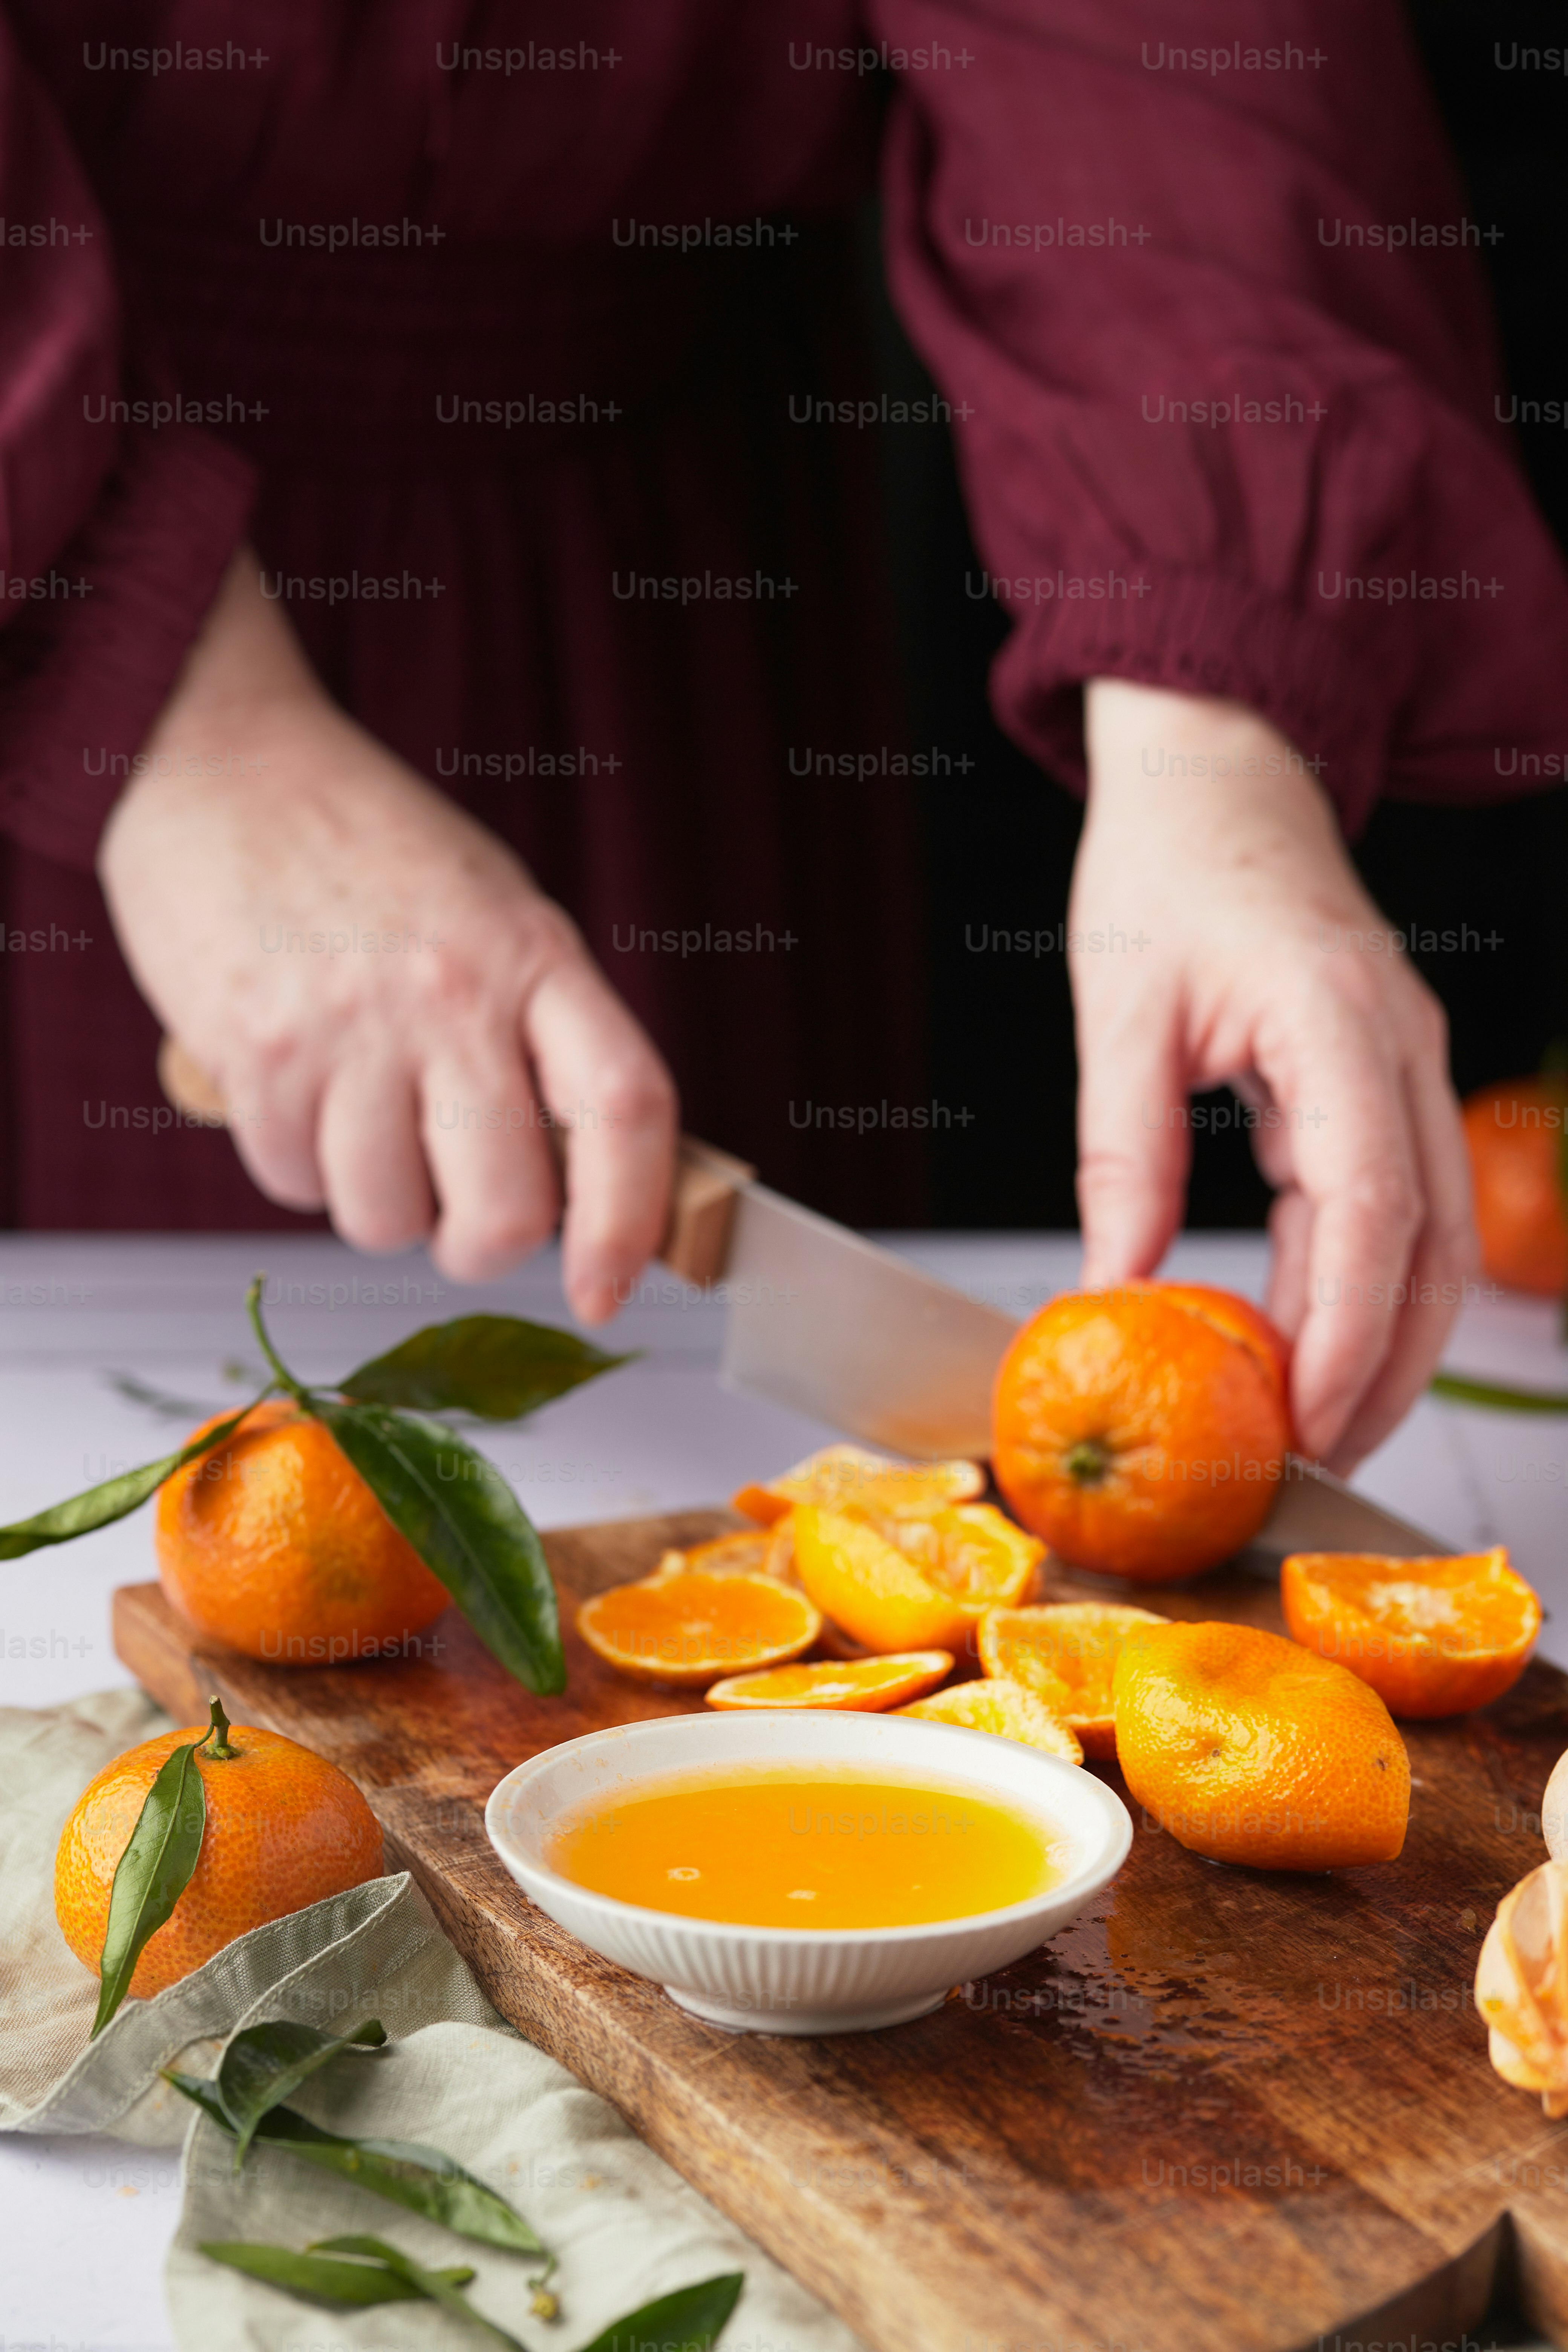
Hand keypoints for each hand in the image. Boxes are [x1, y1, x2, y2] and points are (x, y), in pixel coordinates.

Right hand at [98, 551, 676, 1317]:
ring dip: (378, 1200)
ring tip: (362, 1111)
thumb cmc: (369, 851)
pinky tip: (298, 1087)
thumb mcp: (496, 914)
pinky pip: (294, 1188)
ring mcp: (352, 1030)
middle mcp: (453, 997)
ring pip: (388, 1220)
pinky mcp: (256, 1055)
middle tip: (459, 1209)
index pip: (626, 1110)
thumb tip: (577, 1184)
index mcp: (536, 956)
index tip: (607, 1293)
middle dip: (481, 1244)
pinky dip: (299, 1166)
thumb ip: (544, 1036)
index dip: (631, 1222)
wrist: (221, 763)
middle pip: (507, 1211)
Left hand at [1071, 679, 1475, 1468]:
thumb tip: (1115, 1289)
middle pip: (1431, 1242)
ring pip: (1426, 1237)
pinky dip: (1352, 1287)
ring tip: (1315, 1433)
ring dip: (1382, 1341)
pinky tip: (1304, 1349)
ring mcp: (1406, 1069)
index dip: (1350, 1326)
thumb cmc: (1166, 873)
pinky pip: (1385, 1207)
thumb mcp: (1120, 1014)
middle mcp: (1402, 1049)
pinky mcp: (1381, 1086)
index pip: (1371, 1205)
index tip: (1308, 1417)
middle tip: (1317, 1462)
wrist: (1219, 780)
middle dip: (1385, 1365)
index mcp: (1339, 1021)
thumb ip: (1125, 1155)